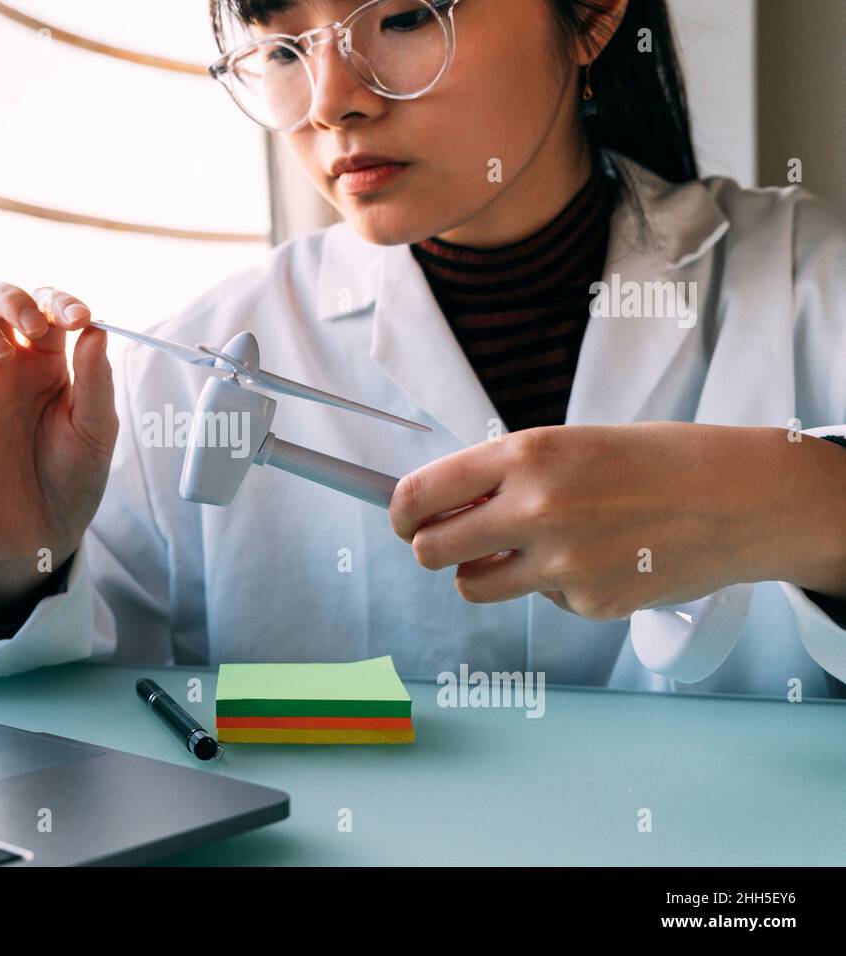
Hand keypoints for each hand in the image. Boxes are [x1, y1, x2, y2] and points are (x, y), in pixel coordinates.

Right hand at [0, 280, 117, 610]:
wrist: (43, 530)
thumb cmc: (75, 477)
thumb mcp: (97, 428)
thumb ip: (96, 378)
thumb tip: (96, 328)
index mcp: (45, 359)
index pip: (43, 305)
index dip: (58, 301)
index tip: (80, 319)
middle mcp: (4, 363)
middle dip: (9, 298)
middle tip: (34, 326)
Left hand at [389, 423, 845, 619]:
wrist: (737, 497)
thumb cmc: (647, 461)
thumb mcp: (565, 445)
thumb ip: (500, 475)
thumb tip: (434, 509)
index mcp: (526, 454)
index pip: (420, 494)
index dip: (399, 511)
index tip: (401, 518)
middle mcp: (536, 508)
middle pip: (430, 550)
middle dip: (429, 547)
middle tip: (447, 542)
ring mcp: (562, 563)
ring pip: (472, 586)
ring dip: (482, 572)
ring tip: (525, 549)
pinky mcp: (588, 604)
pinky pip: (538, 600)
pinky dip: (553, 585)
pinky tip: (597, 558)